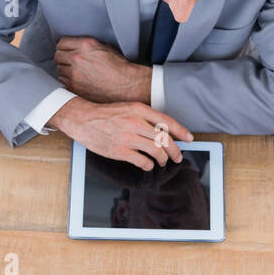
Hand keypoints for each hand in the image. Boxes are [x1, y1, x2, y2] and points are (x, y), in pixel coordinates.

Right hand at [50, 97, 191, 170]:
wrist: (83, 119)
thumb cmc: (106, 115)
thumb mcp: (128, 109)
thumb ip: (145, 118)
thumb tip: (163, 132)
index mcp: (140, 109)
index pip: (167, 121)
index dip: (181, 131)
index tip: (190, 139)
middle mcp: (136, 122)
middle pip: (165, 139)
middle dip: (175, 151)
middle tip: (178, 157)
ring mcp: (128, 137)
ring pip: (156, 152)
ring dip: (163, 159)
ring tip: (162, 162)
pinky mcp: (121, 151)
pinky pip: (143, 162)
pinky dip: (149, 165)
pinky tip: (147, 164)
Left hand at [54, 37, 150, 104]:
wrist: (126, 86)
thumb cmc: (119, 68)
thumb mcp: (105, 48)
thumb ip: (88, 46)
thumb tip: (77, 46)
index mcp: (85, 45)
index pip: (62, 43)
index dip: (64, 47)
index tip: (66, 51)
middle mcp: (77, 58)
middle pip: (58, 56)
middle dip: (63, 58)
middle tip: (69, 62)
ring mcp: (74, 74)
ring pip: (59, 70)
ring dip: (64, 71)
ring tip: (75, 73)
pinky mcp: (75, 87)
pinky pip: (64, 83)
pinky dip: (68, 82)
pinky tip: (77, 82)